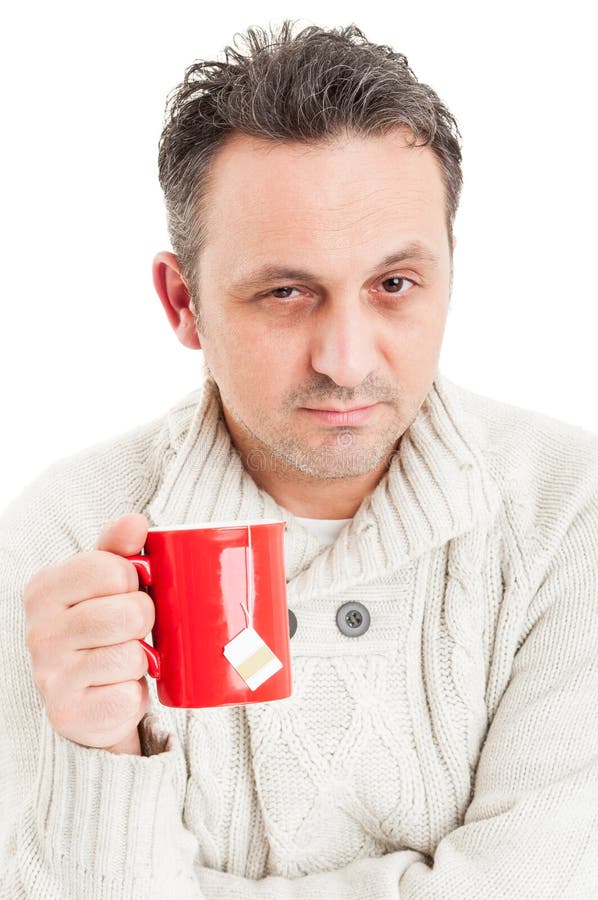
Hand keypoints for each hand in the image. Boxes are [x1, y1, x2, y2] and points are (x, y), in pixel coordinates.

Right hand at [23, 513, 154, 754]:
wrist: (89, 698)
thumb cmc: (101, 628)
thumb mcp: (106, 583)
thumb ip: (118, 548)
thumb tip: (135, 521)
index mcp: (45, 590)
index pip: (110, 569)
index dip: (132, 580)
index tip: (126, 591)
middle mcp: (39, 633)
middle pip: (130, 613)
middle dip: (144, 619)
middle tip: (133, 628)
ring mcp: (51, 676)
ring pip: (133, 654)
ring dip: (141, 656)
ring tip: (125, 656)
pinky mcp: (70, 714)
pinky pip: (128, 696)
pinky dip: (135, 692)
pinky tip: (117, 687)